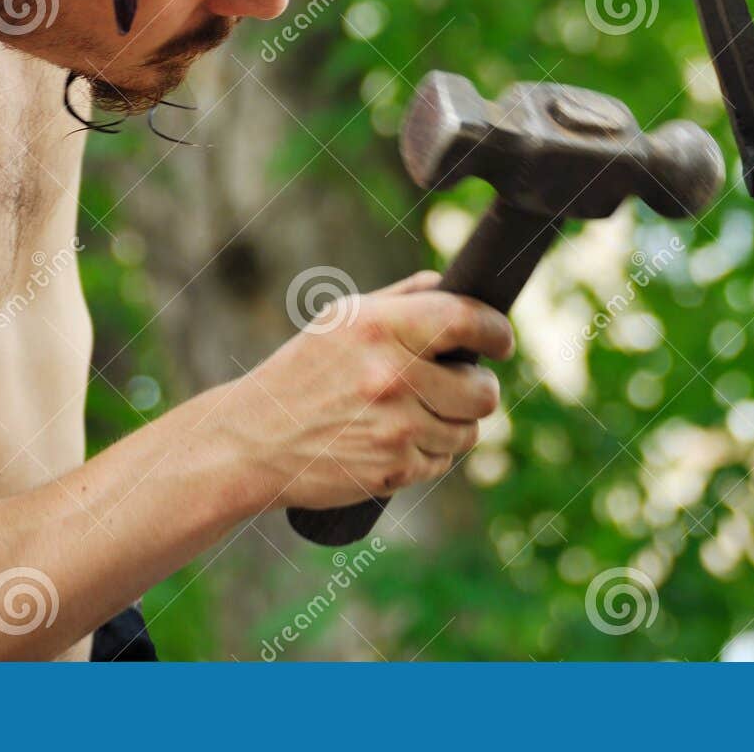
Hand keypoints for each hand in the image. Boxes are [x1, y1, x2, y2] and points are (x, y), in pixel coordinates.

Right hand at [219, 271, 510, 510]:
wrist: (252, 441)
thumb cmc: (301, 373)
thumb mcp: (341, 319)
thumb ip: (401, 300)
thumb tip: (451, 284)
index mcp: (381, 328)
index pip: (467, 321)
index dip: (497, 331)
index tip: (502, 340)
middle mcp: (392, 377)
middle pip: (483, 390)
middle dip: (479, 388)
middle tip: (460, 385)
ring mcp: (396, 428)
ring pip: (469, 431)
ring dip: (455, 424)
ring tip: (418, 414)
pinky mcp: (394, 470)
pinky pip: (442, 462)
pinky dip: (429, 454)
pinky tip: (396, 441)